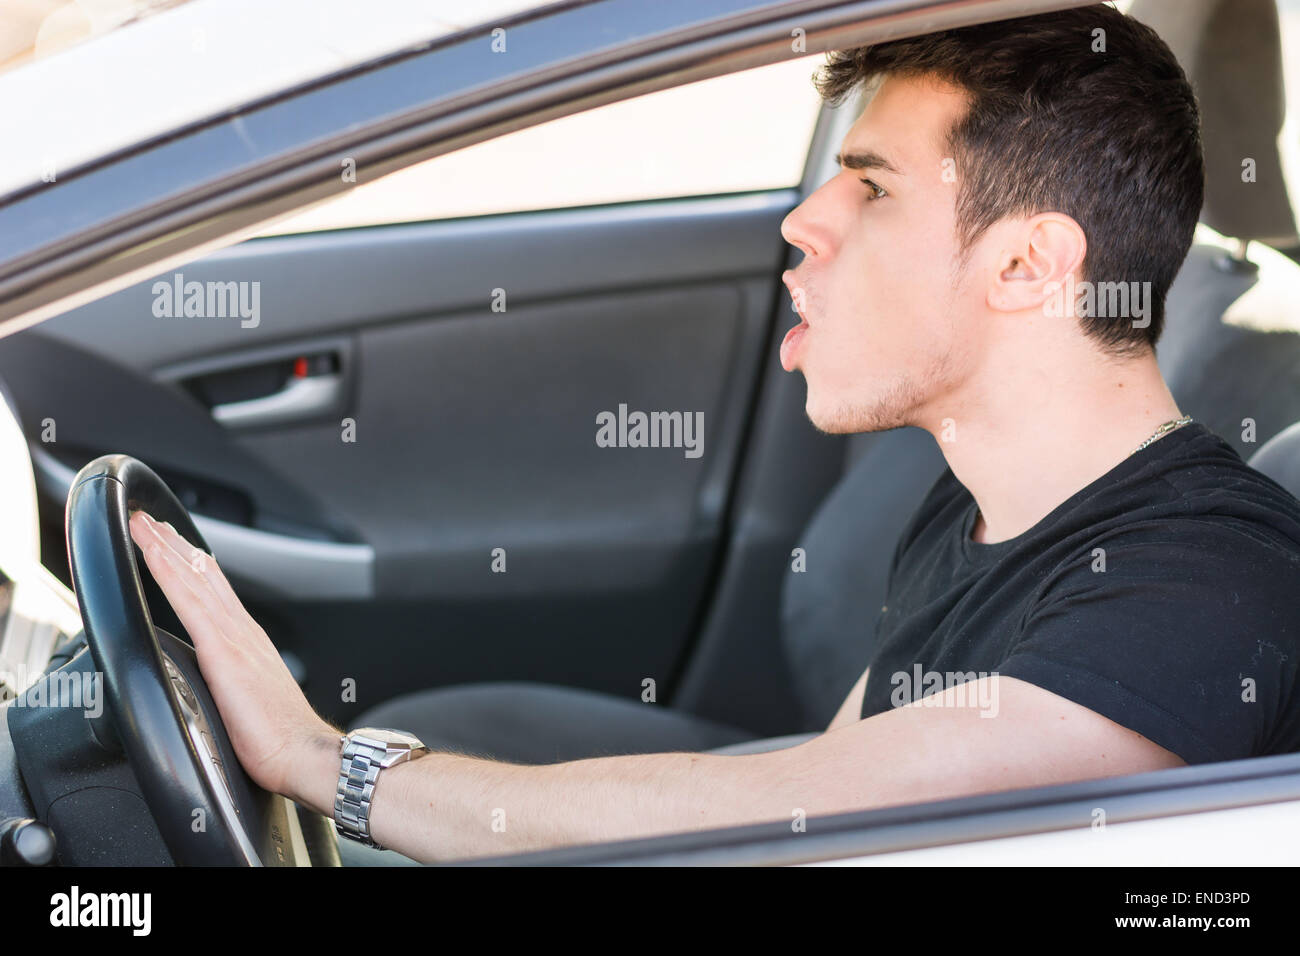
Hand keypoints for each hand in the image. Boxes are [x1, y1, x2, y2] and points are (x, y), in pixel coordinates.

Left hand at [128, 510, 337, 800]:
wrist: (303, 752)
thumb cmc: (280, 740)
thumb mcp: (248, 704)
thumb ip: (231, 686)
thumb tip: (213, 687)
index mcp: (247, 642)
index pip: (213, 593)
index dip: (189, 564)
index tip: (168, 544)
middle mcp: (243, 630)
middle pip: (203, 576)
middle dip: (174, 545)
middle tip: (149, 520)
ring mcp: (234, 637)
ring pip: (194, 579)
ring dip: (166, 548)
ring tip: (143, 525)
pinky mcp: (223, 651)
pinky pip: (189, 601)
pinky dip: (170, 573)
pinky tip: (155, 555)